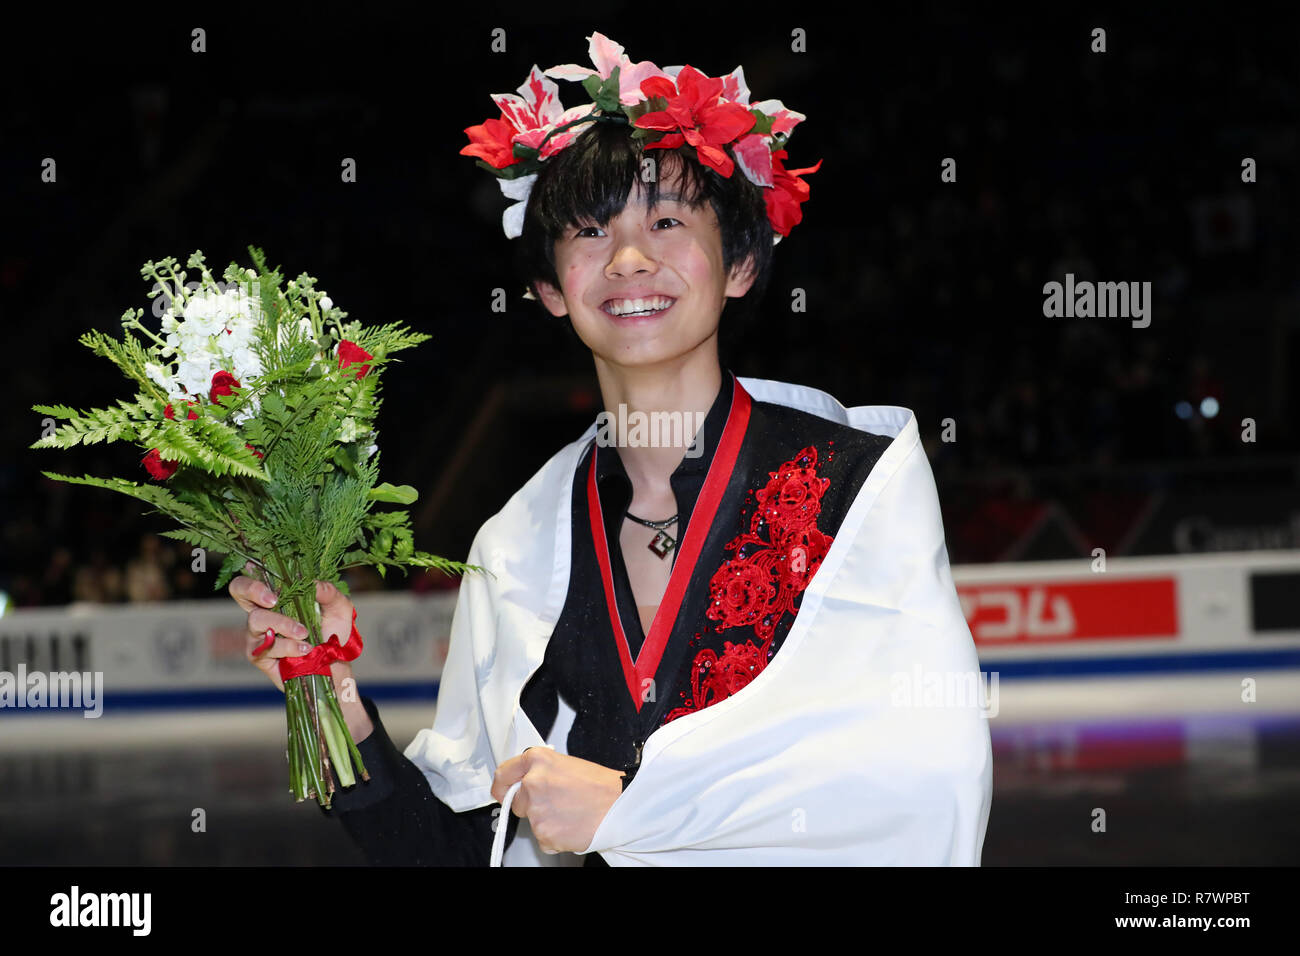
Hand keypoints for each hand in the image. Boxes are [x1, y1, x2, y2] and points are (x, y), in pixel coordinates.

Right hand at [227, 560, 357, 696]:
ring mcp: (258, 634)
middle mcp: (263, 612)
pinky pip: (268, 647)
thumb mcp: (339, 608)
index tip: (272, 582)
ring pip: (256, 620)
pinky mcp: (260, 656)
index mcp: (278, 596)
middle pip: (238, 590)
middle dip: (253, 590)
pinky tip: (305, 649)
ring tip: (305, 633)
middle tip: (274, 600)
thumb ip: (328, 592)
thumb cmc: (334, 632)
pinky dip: (288, 646)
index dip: (254, 574)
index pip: (256, 576)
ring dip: (283, 624)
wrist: (335, 664)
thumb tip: (312, 583)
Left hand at [491, 749, 624, 854]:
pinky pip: (543, 838)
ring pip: (532, 821)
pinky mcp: (544, 834)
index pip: (503, 774)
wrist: (621, 806)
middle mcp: (532, 783)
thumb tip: (527, 782)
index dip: (502, 786)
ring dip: (546, 821)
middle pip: (517, 801)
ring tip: (572, 812)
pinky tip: (573, 825)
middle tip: (557, 803)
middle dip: (531, 805)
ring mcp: (536, 811)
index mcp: (537, 760)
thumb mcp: (567, 764)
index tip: (503, 791)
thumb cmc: (601, 786)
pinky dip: (555, 836)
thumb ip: (541, 771)